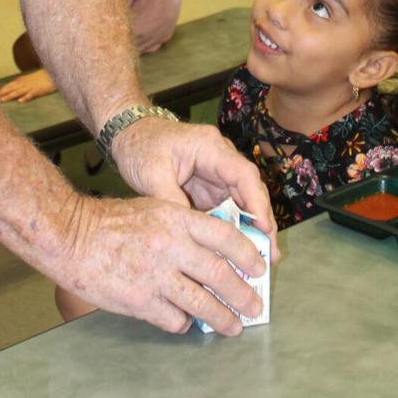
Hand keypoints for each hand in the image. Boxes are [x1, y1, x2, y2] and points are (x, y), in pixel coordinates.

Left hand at [0, 69, 57, 102]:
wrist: (56, 71)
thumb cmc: (45, 75)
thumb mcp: (33, 76)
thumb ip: (24, 80)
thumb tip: (17, 82)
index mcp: (24, 79)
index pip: (11, 84)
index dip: (3, 89)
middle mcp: (26, 83)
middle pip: (12, 88)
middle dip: (3, 93)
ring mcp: (32, 86)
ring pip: (19, 92)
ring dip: (10, 96)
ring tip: (2, 100)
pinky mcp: (39, 90)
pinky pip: (32, 94)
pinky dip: (26, 97)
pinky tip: (21, 101)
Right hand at [54, 191, 268, 335]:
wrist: (72, 236)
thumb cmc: (111, 220)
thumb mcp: (153, 207)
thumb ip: (183, 226)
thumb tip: (215, 251)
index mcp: (176, 218)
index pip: (225, 236)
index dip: (247, 253)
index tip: (260, 267)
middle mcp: (171, 246)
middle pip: (220, 274)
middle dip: (242, 293)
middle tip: (254, 304)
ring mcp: (156, 275)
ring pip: (202, 303)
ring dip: (223, 317)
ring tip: (234, 326)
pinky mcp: (141, 300)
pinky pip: (174, 318)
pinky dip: (185, 323)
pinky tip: (187, 322)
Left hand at [110, 118, 278, 262]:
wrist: (128, 135)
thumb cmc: (140, 146)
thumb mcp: (152, 174)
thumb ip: (172, 201)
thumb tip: (191, 234)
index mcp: (210, 147)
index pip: (243, 174)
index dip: (256, 203)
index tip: (264, 230)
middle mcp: (220, 159)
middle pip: (249, 191)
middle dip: (261, 223)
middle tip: (270, 255)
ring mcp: (216, 174)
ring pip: (242, 203)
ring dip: (250, 230)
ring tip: (260, 262)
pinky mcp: (208, 188)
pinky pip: (226, 209)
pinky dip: (231, 230)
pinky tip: (235, 254)